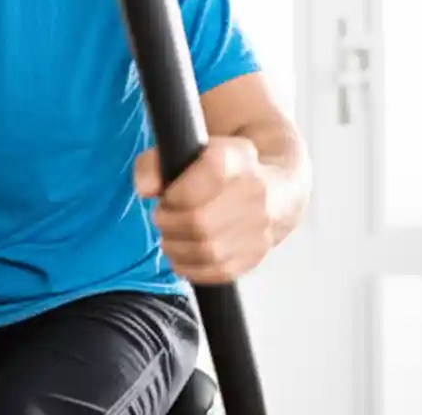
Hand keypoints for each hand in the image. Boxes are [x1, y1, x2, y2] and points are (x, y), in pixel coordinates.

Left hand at [134, 137, 274, 283]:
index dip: (176, 192)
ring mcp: (262, 226)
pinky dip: (191, 268)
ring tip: (169, 237)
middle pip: (199, 220)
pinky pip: (219, 271)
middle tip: (163, 218)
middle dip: (169, 223)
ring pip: (207, 250)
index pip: (206, 175)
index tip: (167, 196)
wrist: (276, 189)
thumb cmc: (221, 169)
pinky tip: (182, 256)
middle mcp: (256, 192)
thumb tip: (145, 190)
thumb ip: (155, 163)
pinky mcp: (258, 254)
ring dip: (176, 247)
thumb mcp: (188, 151)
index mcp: (238, 158)